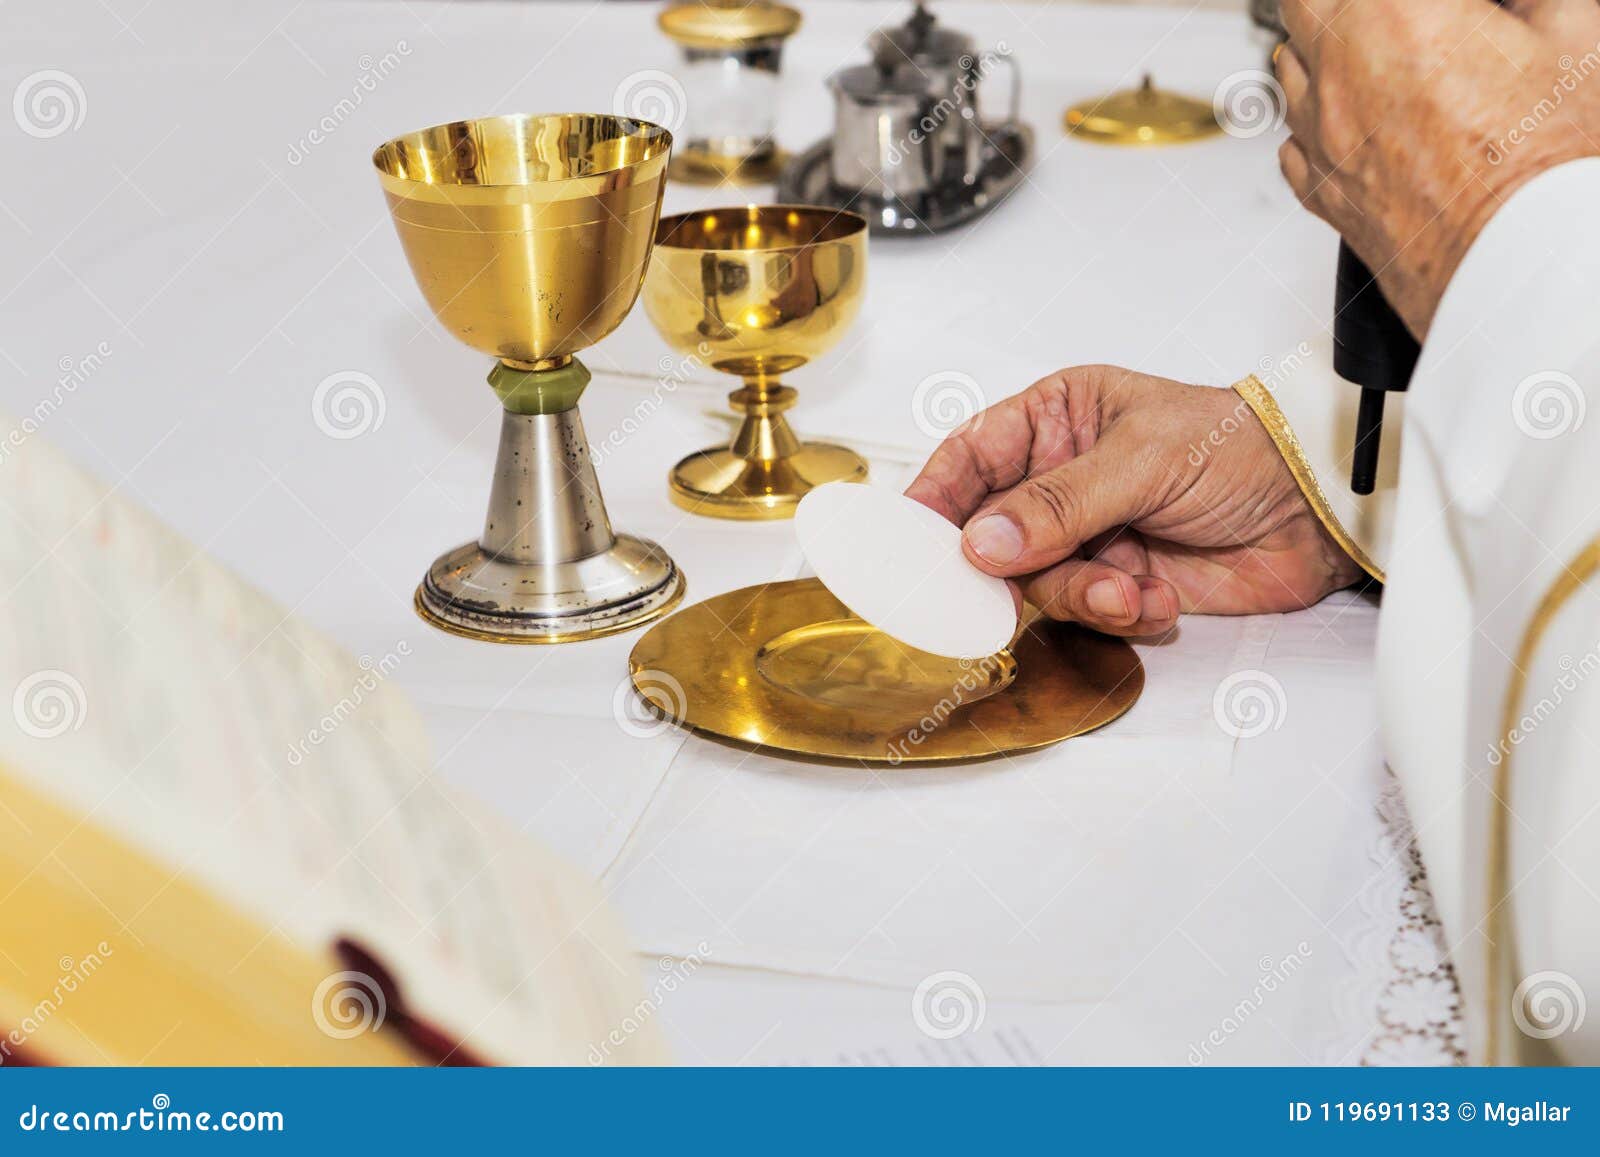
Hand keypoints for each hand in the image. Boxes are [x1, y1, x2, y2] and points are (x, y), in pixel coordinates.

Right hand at [904, 365, 1365, 635]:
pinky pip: (1084, 614)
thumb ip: (1058, 504)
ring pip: (1036, 584)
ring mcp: (1089, 535)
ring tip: (1128, 591)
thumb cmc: (1242, 446)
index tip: (911, 542)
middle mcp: (1062, 479)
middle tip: (1006, 592)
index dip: (935, 498)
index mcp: (1057, 420)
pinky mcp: (1119, 584)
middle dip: (1008, 569)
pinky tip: (1158, 600)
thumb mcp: (1141, 460)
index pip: (970, 457)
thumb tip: (981, 542)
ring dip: (1078, 596)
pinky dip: (1117, 615)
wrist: (1322, 508)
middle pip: (991, 534)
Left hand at [1277, 0, 1599, 336]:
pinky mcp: (1321, 192)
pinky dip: (1315, 125)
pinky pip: (1293, 143)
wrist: (1519, 263)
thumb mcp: (1574, 38)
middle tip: (1385, 12)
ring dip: (1322, 55)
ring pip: (1289, 71)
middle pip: (1304, 5)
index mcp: (1395, 17)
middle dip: (1341, 3)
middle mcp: (1342, 78)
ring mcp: (1323, 139)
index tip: (1422, 4)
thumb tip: (1520, 1)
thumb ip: (1534, 1)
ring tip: (1374, 58)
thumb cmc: (1543, 166)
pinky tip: (1355, 123)